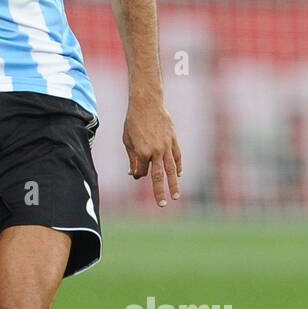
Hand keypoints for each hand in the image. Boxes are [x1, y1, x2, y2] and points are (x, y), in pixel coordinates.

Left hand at [123, 93, 181, 207]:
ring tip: (176, 196)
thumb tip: (134, 173)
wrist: (147, 103)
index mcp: (142, 152)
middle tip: (163, 205)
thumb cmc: (133, 122)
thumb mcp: (127, 140)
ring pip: (171, 169)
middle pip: (159, 176)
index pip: (141, 171)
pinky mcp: (173, 140)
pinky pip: (177, 156)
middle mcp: (156, 151)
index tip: (135, 171)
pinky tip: (179, 175)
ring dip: (174, 184)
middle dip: (160, 192)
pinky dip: (179, 166)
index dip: (137, 173)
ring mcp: (166, 146)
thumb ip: (133, 158)